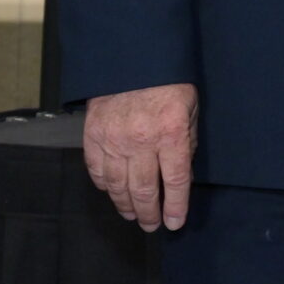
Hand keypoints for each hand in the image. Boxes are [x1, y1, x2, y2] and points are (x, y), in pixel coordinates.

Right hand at [83, 83, 197, 230]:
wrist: (132, 57)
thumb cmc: (168, 82)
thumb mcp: (191, 108)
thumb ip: (187, 142)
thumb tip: (182, 174)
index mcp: (171, 133)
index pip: (176, 180)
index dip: (176, 206)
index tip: (175, 223)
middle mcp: (141, 141)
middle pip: (144, 189)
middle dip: (149, 213)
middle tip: (151, 226)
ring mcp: (113, 140)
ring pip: (118, 185)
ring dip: (125, 205)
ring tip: (133, 215)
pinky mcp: (93, 136)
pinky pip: (97, 170)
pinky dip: (104, 186)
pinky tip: (112, 192)